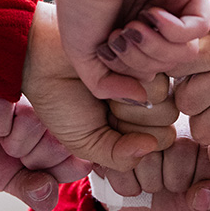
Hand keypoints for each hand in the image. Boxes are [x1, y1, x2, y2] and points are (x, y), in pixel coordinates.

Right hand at [0, 93, 89, 210]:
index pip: (79, 161)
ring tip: (0, 136)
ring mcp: (29, 91)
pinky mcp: (2, 79)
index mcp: (62, 134)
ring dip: (11, 142)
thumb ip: (32, 191)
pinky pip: (7, 108)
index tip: (34, 170)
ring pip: (34, 122)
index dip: (53, 174)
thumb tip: (48, 197)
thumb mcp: (10, 181)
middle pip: (60, 142)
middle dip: (31, 160)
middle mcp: (52, 110)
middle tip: (12, 152)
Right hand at [23, 2, 173, 170]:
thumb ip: (117, 157)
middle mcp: (147, 103)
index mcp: (135, 125)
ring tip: (107, 89)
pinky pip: (159, 78)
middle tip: (106, 107)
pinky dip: (132, 82)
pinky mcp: (148, 54)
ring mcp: (150, 77)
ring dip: (131, 102)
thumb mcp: (85, 142)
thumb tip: (150, 147)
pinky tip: (112, 73)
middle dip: (133, 122)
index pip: (159, 143)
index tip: (108, 128)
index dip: (134, 140)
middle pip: (166, 125)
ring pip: (166, 103)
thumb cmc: (60, 101)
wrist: (43, 60)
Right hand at [52, 0, 209, 102]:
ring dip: (158, 47)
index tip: (108, 51)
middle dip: (143, 60)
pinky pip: (201, 27)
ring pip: (188, 52)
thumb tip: (143, 101)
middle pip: (172, 67)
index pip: (155, 74)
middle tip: (119, 37)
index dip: (132, 73)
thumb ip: (107, 86)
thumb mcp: (86, 55)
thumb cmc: (80, 0)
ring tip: (133, 27)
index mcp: (140, 35)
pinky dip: (174, 30)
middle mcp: (161, 21)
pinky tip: (152, 14)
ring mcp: (178, 4)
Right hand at [98, 125, 209, 210]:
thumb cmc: (186, 198)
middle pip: (177, 153)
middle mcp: (178, 115)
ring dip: (149, 183)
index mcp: (208, 129)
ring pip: (147, 159)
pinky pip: (120, 167)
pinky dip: (128, 185)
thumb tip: (201, 198)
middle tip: (170, 180)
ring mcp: (142, 119)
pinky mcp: (113, 131)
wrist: (151, 202)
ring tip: (153, 177)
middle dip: (171, 182)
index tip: (195, 184)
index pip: (207, 158)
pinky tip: (135, 177)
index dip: (198, 184)